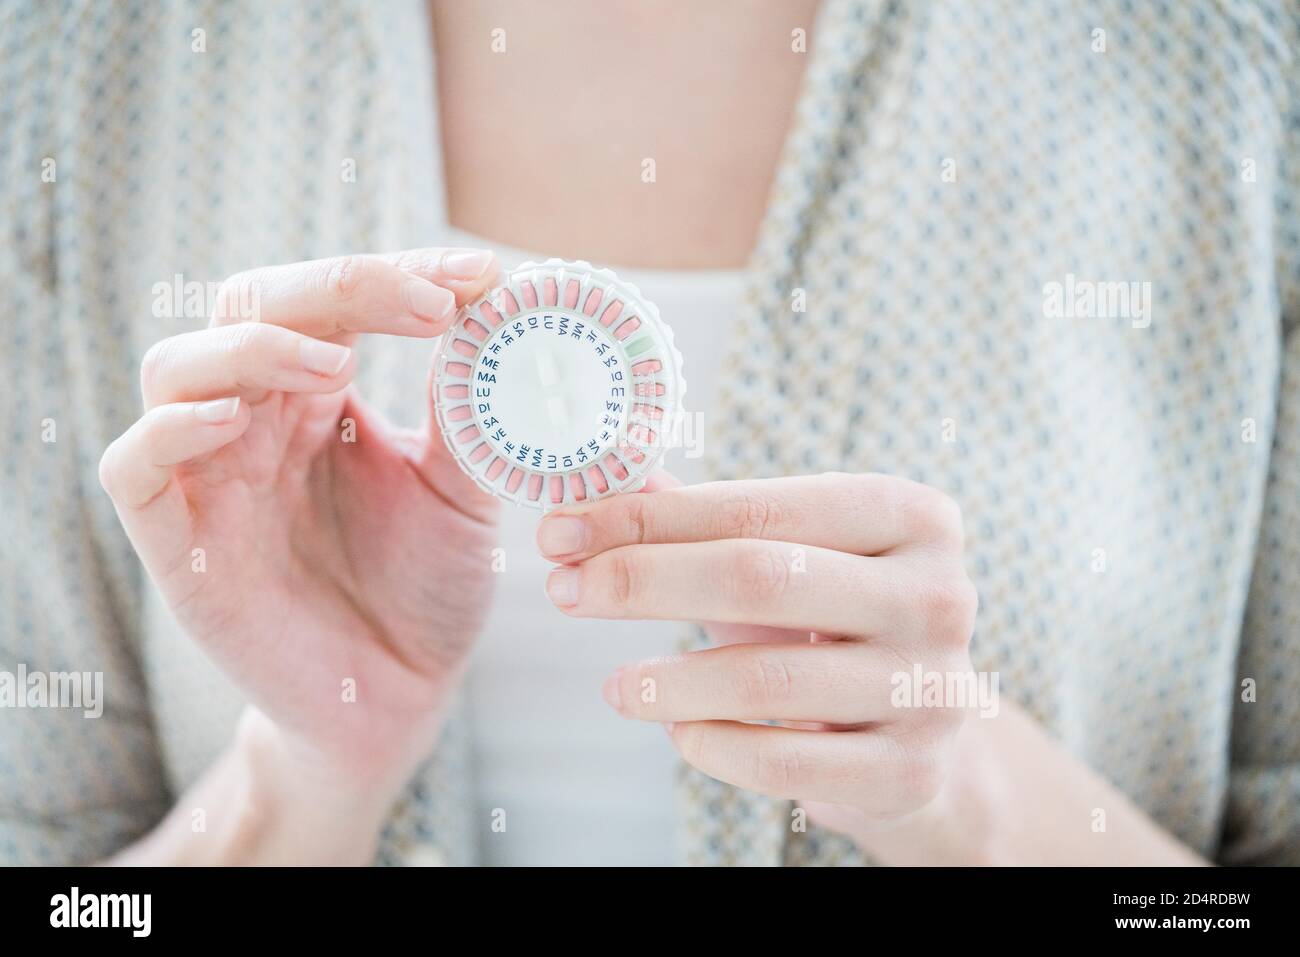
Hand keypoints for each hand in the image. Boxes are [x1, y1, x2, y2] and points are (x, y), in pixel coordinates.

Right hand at [99, 248, 501, 799]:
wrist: (399, 697)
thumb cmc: (425, 589)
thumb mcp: (461, 491)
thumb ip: (463, 412)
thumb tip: (489, 315)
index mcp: (315, 400)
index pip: (327, 302)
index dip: (395, 276)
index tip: (478, 276)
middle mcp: (255, 424)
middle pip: (250, 307)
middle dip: (337, 288)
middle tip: (428, 303)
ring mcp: (210, 479)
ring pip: (176, 367)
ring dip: (254, 346)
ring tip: (334, 366)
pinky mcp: (177, 544)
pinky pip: (136, 466)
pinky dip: (173, 428)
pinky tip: (236, 420)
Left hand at [536, 472, 977, 827]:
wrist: (927, 734)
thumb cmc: (837, 624)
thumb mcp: (788, 556)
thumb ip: (702, 518)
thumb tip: (598, 480)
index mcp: (910, 515)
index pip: (758, 506)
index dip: (648, 518)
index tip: (563, 530)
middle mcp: (937, 594)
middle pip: (760, 577)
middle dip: (643, 581)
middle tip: (565, 591)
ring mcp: (929, 688)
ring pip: (767, 677)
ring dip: (668, 680)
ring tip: (616, 686)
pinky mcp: (909, 770)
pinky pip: (784, 762)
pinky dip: (713, 746)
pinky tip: (679, 731)